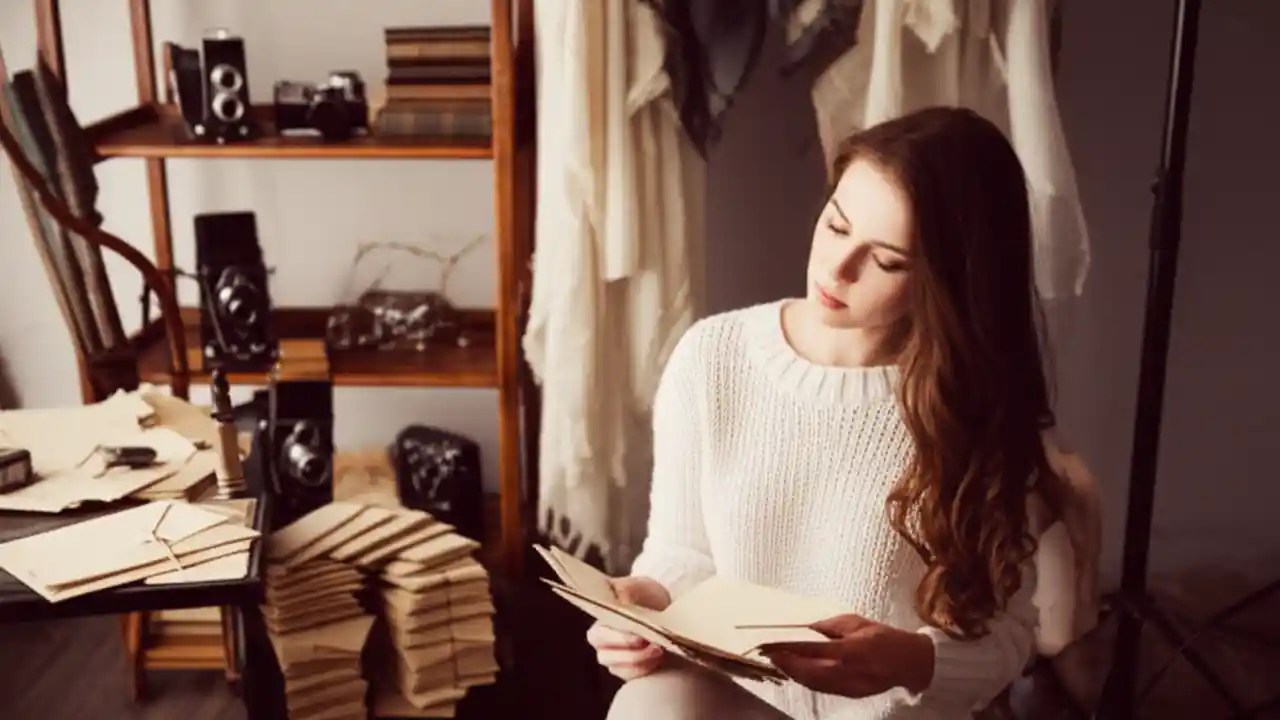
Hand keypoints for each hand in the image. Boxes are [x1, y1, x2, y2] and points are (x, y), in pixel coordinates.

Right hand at [586, 576, 671, 680]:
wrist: (660, 606)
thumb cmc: (643, 594)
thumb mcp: (637, 586)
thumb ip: (627, 590)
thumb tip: (621, 598)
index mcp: (598, 622)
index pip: (599, 636)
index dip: (617, 639)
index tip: (638, 636)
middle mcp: (602, 644)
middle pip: (607, 656)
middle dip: (631, 652)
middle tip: (650, 643)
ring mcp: (614, 659)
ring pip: (619, 668)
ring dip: (640, 661)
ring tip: (659, 650)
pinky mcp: (628, 670)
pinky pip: (632, 676)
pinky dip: (646, 668)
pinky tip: (659, 658)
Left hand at [758, 614, 934, 697]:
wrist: (910, 662)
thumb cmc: (884, 637)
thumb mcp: (857, 622)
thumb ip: (830, 626)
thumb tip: (806, 627)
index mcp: (852, 650)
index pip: (813, 650)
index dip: (789, 648)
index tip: (772, 643)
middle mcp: (849, 671)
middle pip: (808, 672)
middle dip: (786, 664)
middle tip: (768, 654)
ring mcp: (850, 686)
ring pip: (813, 683)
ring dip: (793, 673)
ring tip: (779, 661)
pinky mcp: (851, 693)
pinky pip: (823, 688)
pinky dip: (807, 680)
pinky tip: (797, 671)